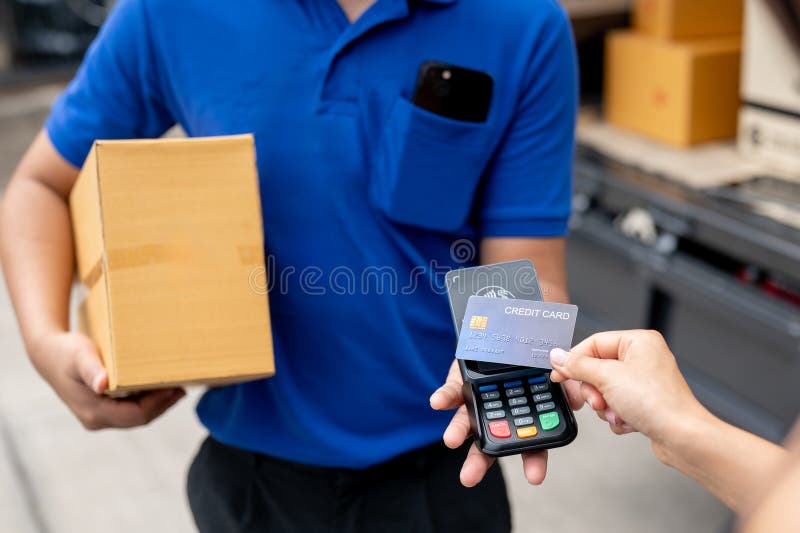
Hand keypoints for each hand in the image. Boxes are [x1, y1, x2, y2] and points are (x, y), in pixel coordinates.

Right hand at [29, 331, 185, 429]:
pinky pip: (130, 410)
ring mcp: (98, 418)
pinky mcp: (102, 411)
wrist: (48, 354)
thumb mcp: (80, 356)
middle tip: (183, 386)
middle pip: (139, 418)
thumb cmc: (66, 352)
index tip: (175, 387)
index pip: (136, 415)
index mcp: (93, 412)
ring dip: (157, 403)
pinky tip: (159, 387)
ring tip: (176, 387)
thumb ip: (91, 369)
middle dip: (162, 404)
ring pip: (136, 416)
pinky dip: (147, 400)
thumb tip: (102, 385)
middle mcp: (96, 420)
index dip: (159, 403)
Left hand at [430, 359, 584, 486]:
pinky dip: (443, 397)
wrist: (504, 332)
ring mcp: (477, 402)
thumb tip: (581, 399)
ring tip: (451, 441)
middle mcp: (497, 415)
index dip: (534, 461)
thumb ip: (566, 384)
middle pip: (488, 443)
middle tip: (469, 478)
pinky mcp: (460, 384)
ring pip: (466, 422)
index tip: (535, 477)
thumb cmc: (529, 358)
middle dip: (478, 462)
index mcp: (523, 418)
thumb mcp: (553, 370)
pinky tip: (437, 403)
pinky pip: (451, 392)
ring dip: (457, 432)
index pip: (530, 445)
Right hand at [549, 329, 708, 456]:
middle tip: (595, 400)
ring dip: (605, 406)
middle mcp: (643, 358)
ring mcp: (644, 381)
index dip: (573, 360)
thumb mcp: (607, 378)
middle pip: (597, 369)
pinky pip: (616, 404)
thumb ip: (578, 366)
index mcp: (638, 342)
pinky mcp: (645, 402)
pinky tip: (628, 421)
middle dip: (594, 390)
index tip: (559, 375)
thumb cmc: (659, 403)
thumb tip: (558, 356)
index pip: (593, 343)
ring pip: (604, 390)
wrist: (682, 438)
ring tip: (616, 413)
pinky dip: (616, 415)